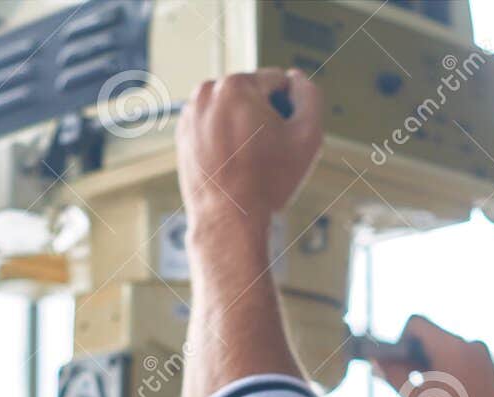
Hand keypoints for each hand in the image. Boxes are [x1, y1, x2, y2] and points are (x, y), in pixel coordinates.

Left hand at [175, 69, 323, 244]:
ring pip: (233, 109)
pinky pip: (214, 125)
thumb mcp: (308, 136)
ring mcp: (191, 112)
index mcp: (236, 85)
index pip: (278, 81)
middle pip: (253, 94)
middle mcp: (207, 91)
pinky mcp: (183, 132)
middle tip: (265, 154)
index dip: (290, 110)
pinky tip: (232, 163)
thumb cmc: (268, 182)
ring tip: (248, 160)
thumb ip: (310, 96)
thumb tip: (296, 78)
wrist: (228, 220)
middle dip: (264, 116)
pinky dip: (225, 138)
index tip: (283, 139)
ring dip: (245, 126)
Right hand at [371, 316, 493, 396]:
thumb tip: (377, 362)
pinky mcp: (489, 369)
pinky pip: (459, 362)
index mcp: (451, 346)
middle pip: (431, 338)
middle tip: (405, 385)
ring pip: (444, 352)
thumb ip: (393, 376)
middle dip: (413, 358)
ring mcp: (482, 356)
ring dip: (429, 369)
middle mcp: (469, 344)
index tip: (397, 366)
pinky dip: (446, 375)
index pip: (416, 323)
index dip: (399, 341)